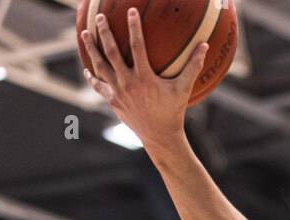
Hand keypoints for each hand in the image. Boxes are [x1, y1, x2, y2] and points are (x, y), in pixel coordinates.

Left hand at [81, 7, 206, 152]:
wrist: (160, 137)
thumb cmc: (173, 111)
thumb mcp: (183, 89)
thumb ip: (193, 66)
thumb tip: (204, 46)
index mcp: (145, 78)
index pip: (137, 46)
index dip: (134, 27)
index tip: (131, 11)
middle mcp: (128, 83)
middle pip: (112, 53)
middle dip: (105, 33)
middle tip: (100, 16)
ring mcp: (118, 93)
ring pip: (100, 67)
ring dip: (92, 49)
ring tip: (85, 33)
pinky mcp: (113, 101)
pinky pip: (99, 86)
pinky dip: (92, 77)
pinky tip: (87, 69)